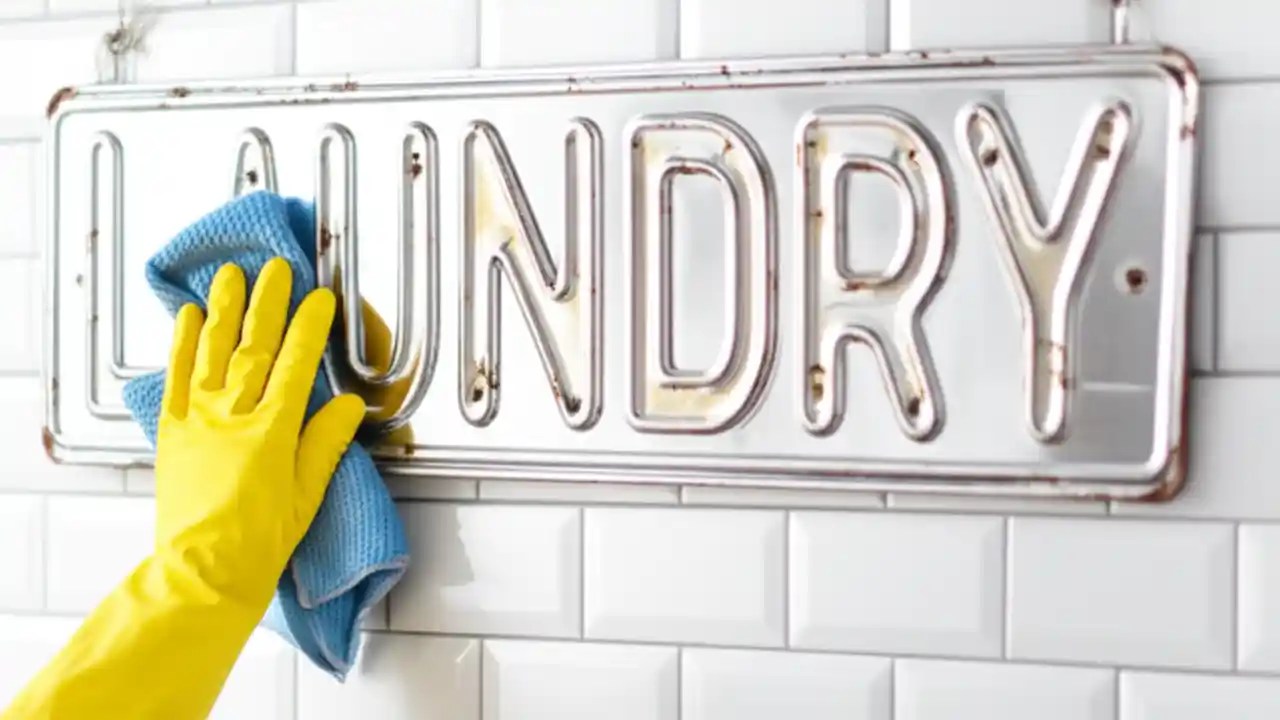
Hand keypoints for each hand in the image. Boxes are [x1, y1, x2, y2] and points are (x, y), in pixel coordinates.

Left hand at [154, 257, 365, 608]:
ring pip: (212, 350)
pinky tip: (186, 317)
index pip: (296, 363)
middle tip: (275, 268)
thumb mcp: (309, 493)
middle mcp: (233, 414)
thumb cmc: (261, 540)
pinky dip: (180, 343)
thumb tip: (345, 405)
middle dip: (267, 303)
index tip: (319, 298)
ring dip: (223, 309)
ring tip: (229, 275)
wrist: (205, 572)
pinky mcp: (171, 431)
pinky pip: (175, 377)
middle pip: (254, 345)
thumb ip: (326, 442)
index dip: (310, 326)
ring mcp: (198, 418)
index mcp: (273, 429)